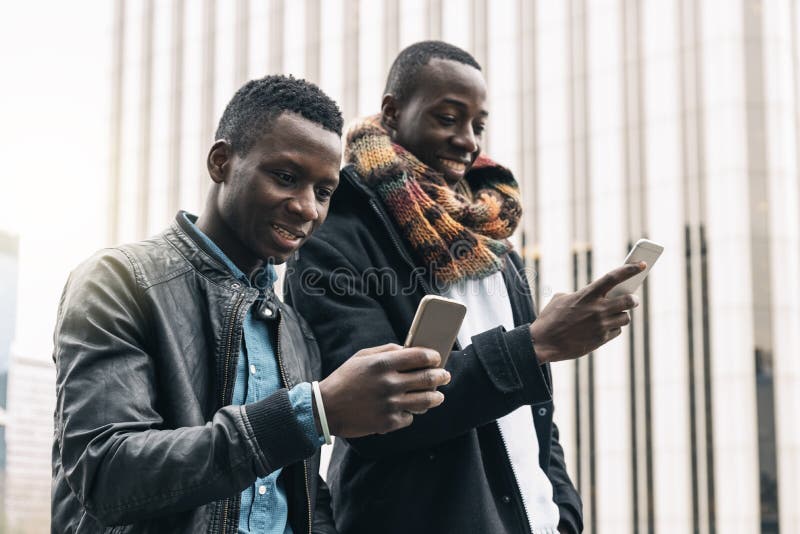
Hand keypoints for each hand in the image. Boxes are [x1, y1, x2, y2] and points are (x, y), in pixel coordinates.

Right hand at [318, 343, 450, 436]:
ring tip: (437, 395)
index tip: (436, 358)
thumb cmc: (345, 379)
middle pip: (428, 378)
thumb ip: (387, 351)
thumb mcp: (362, 357)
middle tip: (445, 376)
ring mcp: (390, 405)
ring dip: (436, 397)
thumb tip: (409, 349)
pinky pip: (410, 417)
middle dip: (441, 376)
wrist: (326, 409)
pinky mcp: (388, 423)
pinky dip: (411, 413)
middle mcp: (389, 383)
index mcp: (382, 364)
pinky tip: (407, 408)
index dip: (433, 357)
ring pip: (426, 401)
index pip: (419, 356)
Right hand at [530, 262, 643, 363]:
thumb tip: (591, 296)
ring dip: (621, 315)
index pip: (613, 277)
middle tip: (632, 299)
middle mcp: (597, 309)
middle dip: (633, 299)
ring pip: (625, 318)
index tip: (642, 265)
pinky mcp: (601, 339)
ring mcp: (601, 325)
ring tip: (612, 315)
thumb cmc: (550, 319)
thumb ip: (579, 295)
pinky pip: (616, 331)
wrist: (544, 343)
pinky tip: (602, 328)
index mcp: (587, 294)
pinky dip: (613, 328)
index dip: (630, 269)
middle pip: (629, 301)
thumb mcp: (561, 299)